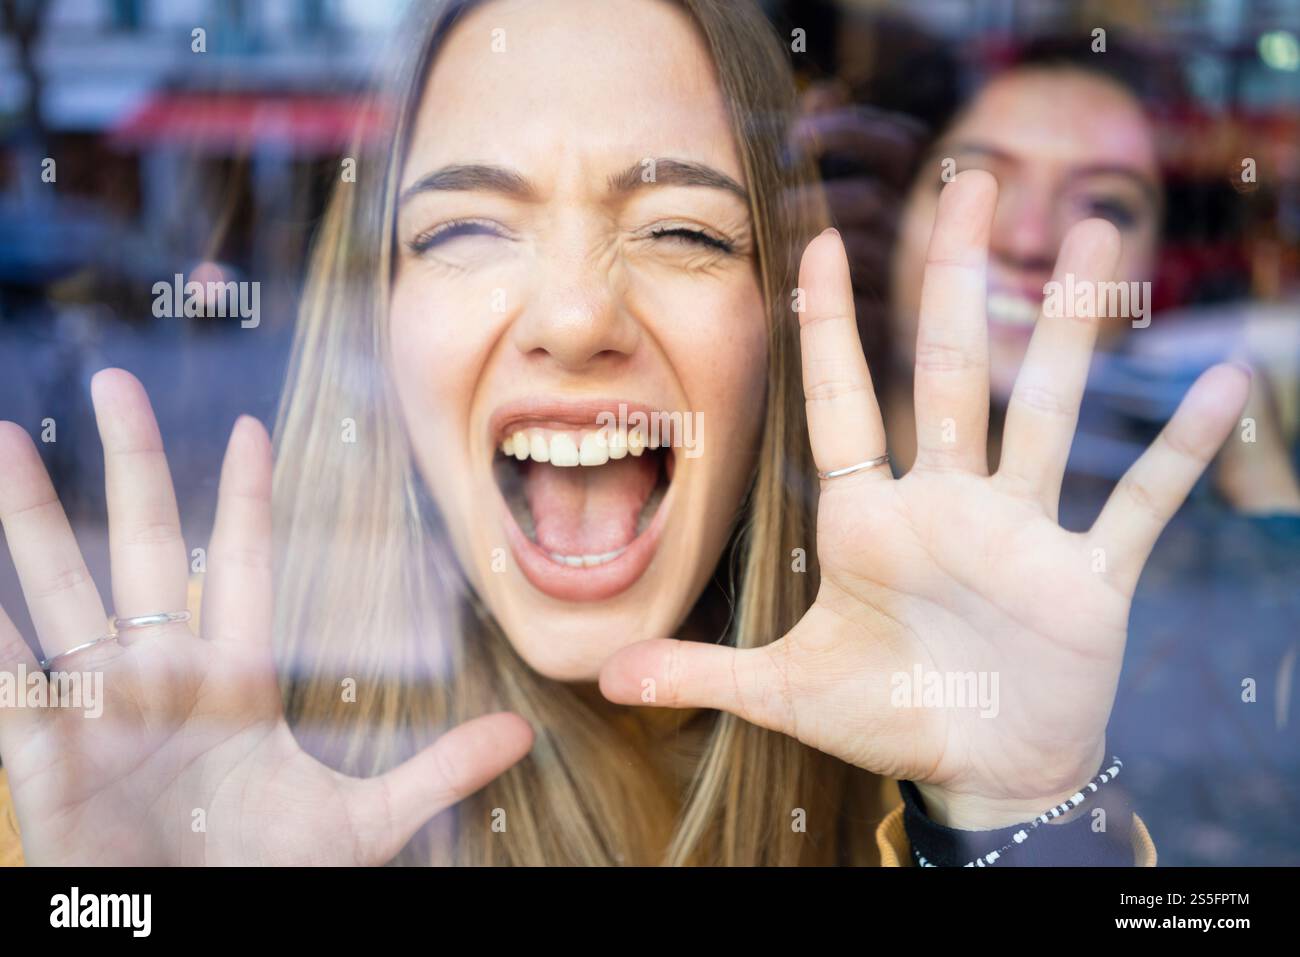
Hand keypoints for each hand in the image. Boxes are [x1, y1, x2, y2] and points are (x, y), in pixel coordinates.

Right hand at [0, 370, 531, 864]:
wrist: (199, 936)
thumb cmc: (268, 881)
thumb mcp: (364, 824)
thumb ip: (438, 772)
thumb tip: (522, 735)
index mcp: (235, 682)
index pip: (239, 563)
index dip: (244, 497)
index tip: (254, 430)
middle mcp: (163, 677)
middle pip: (142, 546)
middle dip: (133, 464)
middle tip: (118, 380)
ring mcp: (101, 708)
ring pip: (63, 588)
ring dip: (33, 516)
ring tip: (6, 440)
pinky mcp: (49, 754)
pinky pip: (11, 678)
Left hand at [600, 171, 1250, 828]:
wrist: (982, 772)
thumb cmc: (885, 720)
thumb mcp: (787, 693)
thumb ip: (704, 673)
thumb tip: (605, 677)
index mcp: (870, 519)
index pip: (842, 403)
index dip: (828, 324)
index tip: (816, 243)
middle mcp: (946, 504)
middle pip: (947, 371)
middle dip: (956, 276)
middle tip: (972, 178)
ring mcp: (1021, 532)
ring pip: (1046, 410)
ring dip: (1068, 330)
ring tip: (1096, 236)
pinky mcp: (1087, 576)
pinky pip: (1140, 503)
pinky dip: (1179, 453)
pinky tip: (1223, 386)